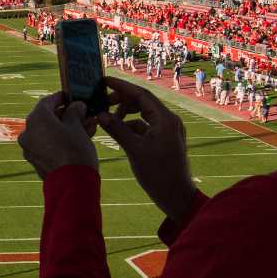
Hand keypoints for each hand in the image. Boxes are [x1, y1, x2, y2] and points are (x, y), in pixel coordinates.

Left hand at [17, 92, 99, 178]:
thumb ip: (75, 112)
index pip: (47, 101)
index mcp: (36, 118)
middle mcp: (27, 132)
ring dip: (65, 128)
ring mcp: (28, 147)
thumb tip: (76, 106)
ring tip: (86, 128)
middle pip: (47, 117)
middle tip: (82, 114)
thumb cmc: (75, 150)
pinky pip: (46, 144)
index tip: (70, 97)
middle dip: (66, 115)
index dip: (60, 97)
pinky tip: (77, 140)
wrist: (71, 184)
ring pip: (48, 132)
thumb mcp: (78, 126)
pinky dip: (58, 140)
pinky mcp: (34, 160)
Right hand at [95, 79, 197, 220]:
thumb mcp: (134, 150)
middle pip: (143, 102)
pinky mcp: (165, 140)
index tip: (104, 81)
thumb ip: (117, 129)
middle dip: (122, 101)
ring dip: (126, 115)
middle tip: (103, 104)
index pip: (141, 94)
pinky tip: (120, 134)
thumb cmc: (158, 174)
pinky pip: (146, 126)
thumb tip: (100, 114)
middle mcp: (169, 121)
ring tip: (110, 121)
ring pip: (143, 114)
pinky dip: (132, 127)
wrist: (176, 196)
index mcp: (165, 119)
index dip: (121, 86)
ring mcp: (168, 130)